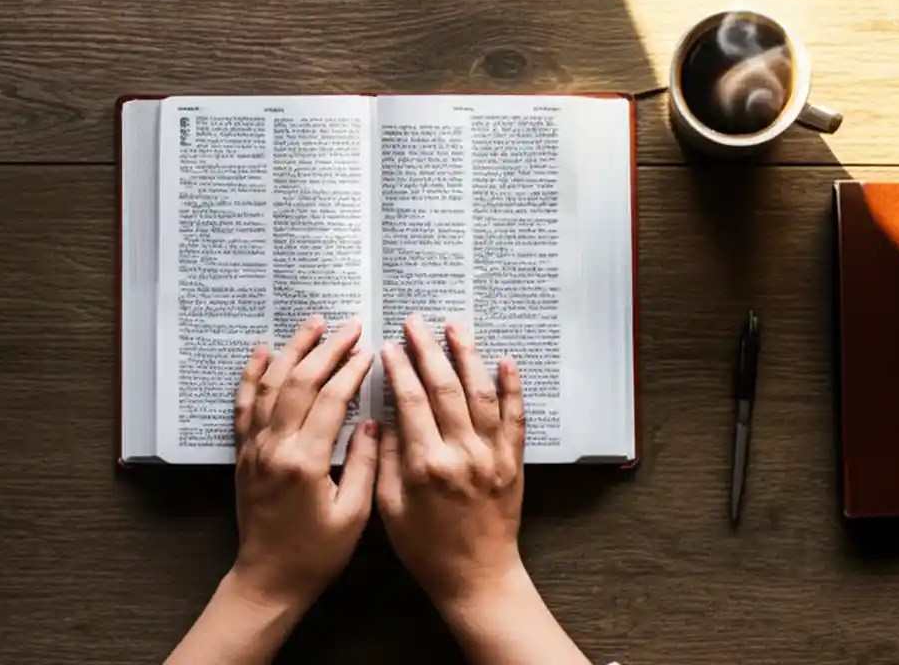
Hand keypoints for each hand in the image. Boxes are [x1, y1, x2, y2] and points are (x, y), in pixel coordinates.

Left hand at [167, 317, 378, 664]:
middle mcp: (274, 448)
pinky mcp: (244, 453)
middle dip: (326, 349)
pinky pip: (244, 404)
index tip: (370, 352)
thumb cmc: (317, 553)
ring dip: (291, 349)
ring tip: (313, 324)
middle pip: (299, 382)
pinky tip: (262, 351)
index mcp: (306, 462)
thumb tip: (373, 423)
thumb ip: (365, 464)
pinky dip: (252, 374)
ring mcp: (254, 448)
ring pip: (270, 384)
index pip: (330, 400)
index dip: (351, 371)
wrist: (269, 579)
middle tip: (349, 327)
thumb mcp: (354, 514)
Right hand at [376, 314, 524, 608]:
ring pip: (480, 392)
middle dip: (427, 349)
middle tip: (416, 322)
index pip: (410, 401)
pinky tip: (505, 360)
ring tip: (455, 327)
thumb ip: (385, 458)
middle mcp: (461, 453)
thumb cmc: (425, 548)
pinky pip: (515, 415)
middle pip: (444, 387)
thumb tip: (383, 415)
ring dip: (467, 355)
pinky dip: (511, 385)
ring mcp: (492, 454)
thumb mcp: (389, 507)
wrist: (475, 576)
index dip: (398, 368)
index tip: (389, 346)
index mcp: (425, 464)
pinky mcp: (513, 460)